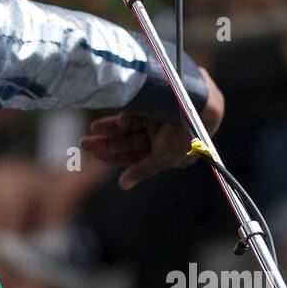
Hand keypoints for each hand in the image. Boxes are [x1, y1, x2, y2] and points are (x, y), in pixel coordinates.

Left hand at [80, 66, 224, 188]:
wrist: (202, 102)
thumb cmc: (188, 134)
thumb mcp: (165, 156)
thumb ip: (144, 170)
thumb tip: (123, 185)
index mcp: (167, 152)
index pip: (136, 156)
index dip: (115, 156)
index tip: (94, 155)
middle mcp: (162, 136)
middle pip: (129, 141)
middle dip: (108, 143)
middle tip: (84, 142)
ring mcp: (159, 118)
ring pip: (130, 127)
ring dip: (111, 129)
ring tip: (92, 129)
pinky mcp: (156, 102)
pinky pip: (136, 111)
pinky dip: (126, 115)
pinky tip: (120, 120)